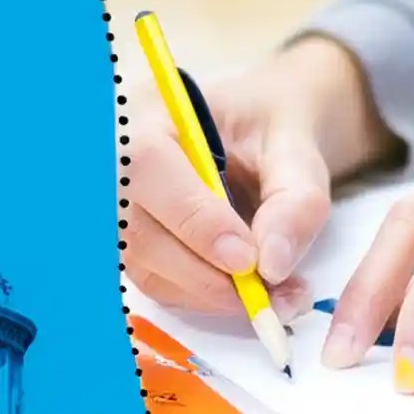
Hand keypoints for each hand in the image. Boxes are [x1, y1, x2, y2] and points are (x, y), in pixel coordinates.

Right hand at [121, 36, 396, 319]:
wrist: (263, 131)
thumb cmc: (272, 124)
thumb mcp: (296, 146)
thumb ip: (294, 198)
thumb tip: (273, 265)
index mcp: (149, 116)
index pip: (148, 167)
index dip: (193, 220)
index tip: (247, 260)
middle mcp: (117, 165)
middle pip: (138, 230)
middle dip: (206, 274)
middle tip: (269, 291)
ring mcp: (120, 211)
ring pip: (146, 268)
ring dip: (210, 294)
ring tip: (274, 296)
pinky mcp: (135, 247)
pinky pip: (160, 284)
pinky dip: (206, 298)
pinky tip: (249, 291)